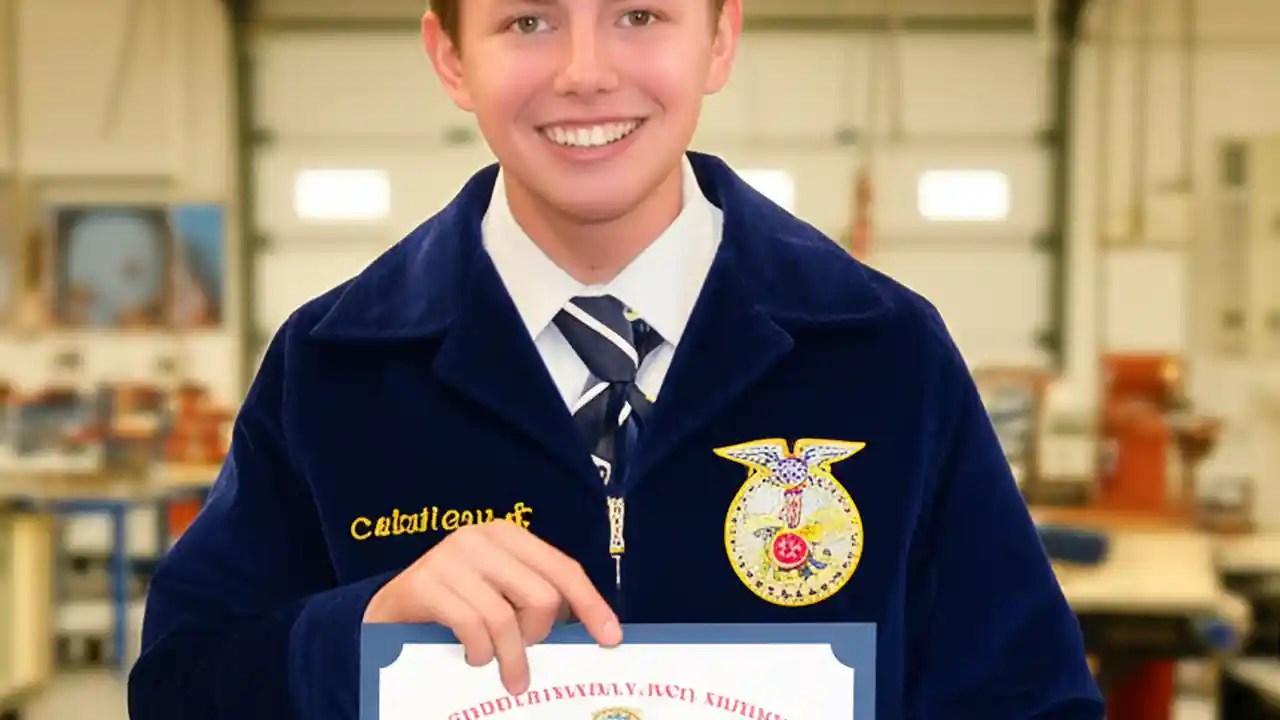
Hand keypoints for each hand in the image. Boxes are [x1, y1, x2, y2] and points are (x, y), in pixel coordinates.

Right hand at [363, 520, 621, 694]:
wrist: (386, 613)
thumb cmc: (455, 607)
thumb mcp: (500, 595)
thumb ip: (534, 601)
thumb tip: (589, 633)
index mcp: (507, 535)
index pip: (564, 570)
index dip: (591, 605)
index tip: (610, 640)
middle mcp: (480, 537)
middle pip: (542, 597)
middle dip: (539, 636)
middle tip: (524, 658)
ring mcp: (450, 558)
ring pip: (508, 617)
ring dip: (510, 656)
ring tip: (505, 672)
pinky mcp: (425, 583)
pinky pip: (473, 625)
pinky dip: (480, 651)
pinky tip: (474, 659)